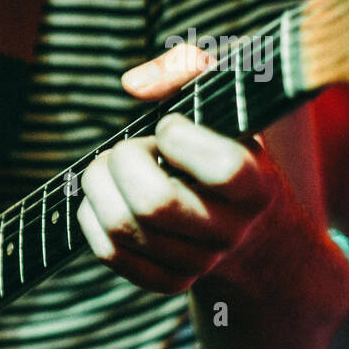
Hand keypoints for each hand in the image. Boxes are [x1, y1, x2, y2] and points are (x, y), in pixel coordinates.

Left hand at [76, 44, 282, 293]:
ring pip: (122, 226)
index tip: (170, 126)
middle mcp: (232, 232)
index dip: (180, 138)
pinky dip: (91, 217)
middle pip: (154, 204)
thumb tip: (134, 85)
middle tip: (128, 148)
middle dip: (122, 161)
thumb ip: (191, 66)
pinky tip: (106, 197)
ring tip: (115, 167)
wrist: (252, 231)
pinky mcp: (167, 282)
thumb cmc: (229, 146)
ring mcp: (199, 263)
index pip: (223, 170)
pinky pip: (110, 252)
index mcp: (257, 186)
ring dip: (98, 184)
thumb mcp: (229, 98)